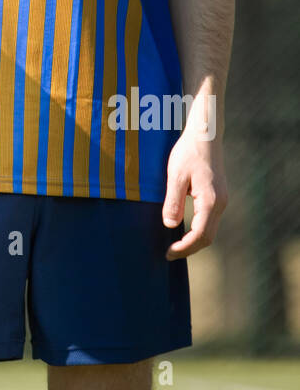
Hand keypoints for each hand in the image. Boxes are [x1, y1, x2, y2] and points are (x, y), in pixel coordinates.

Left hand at [162, 116, 227, 260]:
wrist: (205, 135)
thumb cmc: (188, 152)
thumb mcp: (175, 175)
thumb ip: (173, 201)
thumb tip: (169, 225)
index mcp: (210, 201)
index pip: (199, 235)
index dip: (184, 248)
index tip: (168, 253)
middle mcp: (220, 204)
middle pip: (207, 237)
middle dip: (189, 248)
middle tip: (169, 254)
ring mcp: (221, 200)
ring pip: (210, 230)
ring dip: (194, 241)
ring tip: (175, 245)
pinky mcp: (218, 196)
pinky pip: (210, 220)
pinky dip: (198, 230)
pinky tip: (184, 229)